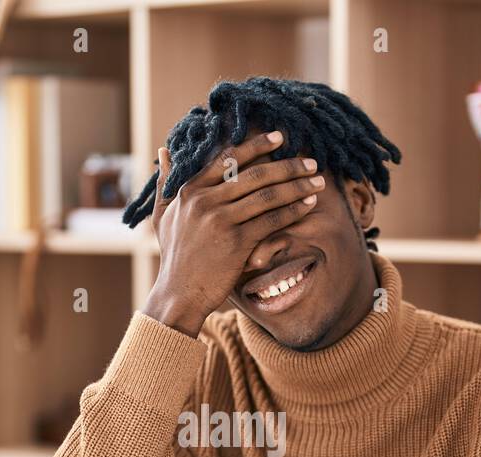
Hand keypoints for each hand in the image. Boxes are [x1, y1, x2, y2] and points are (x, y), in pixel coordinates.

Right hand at [141, 130, 325, 336]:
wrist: (179, 294)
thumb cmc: (174, 256)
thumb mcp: (163, 216)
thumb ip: (166, 183)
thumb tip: (163, 151)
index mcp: (189, 190)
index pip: (228, 159)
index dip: (257, 145)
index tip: (280, 138)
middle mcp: (204, 201)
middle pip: (254, 174)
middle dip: (287, 166)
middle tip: (309, 162)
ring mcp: (220, 221)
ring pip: (267, 195)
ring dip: (297, 186)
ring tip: (316, 182)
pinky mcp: (236, 242)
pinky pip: (271, 220)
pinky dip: (293, 211)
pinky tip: (308, 205)